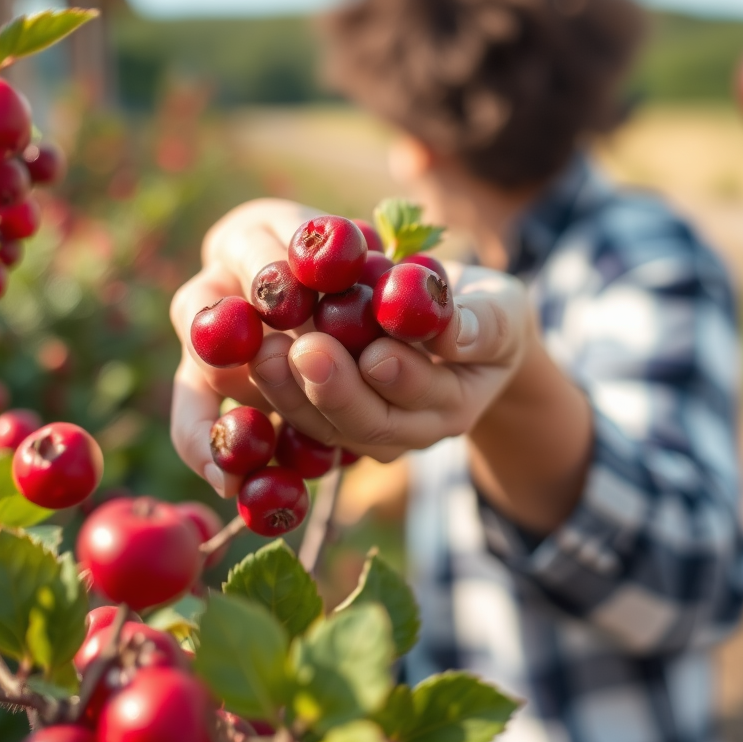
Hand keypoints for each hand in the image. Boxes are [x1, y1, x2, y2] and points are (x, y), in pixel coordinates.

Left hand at [170, 198, 530, 496]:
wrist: (461, 334)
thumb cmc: (487, 315)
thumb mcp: (502, 312)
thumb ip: (483, 323)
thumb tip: (451, 329)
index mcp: (452, 405)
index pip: (423, 398)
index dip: (399, 378)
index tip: (374, 352)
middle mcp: (405, 429)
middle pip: (364, 424)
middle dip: (331, 389)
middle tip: (301, 348)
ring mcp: (362, 428)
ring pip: (320, 426)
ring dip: (287, 391)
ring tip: (263, 347)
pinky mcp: (324, 416)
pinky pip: (292, 415)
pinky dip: (266, 389)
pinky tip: (240, 357)